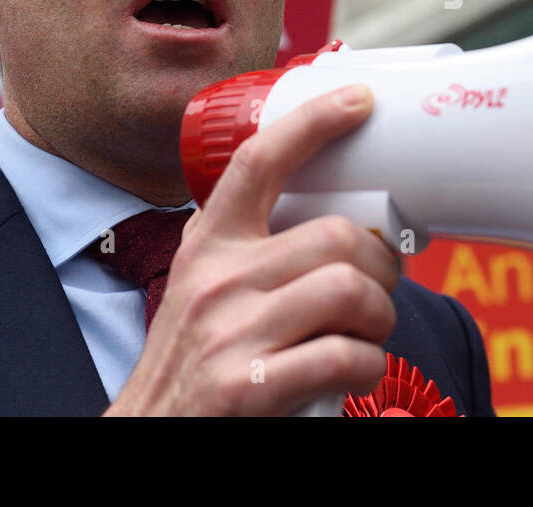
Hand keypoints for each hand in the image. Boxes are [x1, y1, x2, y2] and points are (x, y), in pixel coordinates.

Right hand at [103, 83, 397, 415]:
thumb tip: (335, 220)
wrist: (151, 432)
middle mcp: (216, 279)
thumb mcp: (204, 285)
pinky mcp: (247, 386)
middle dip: (381, 266)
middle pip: (336, 235)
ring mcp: (230, 332)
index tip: (358, 100)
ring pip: (349, 289)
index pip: (259, 161)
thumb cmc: (193, 360)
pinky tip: (355, 369)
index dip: (314, 123)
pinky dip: (368, 364)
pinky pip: (344, 356)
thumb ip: (251, 249)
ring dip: (380, 315)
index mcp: (208, 243)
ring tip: (370, 330)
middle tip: (381, 288)